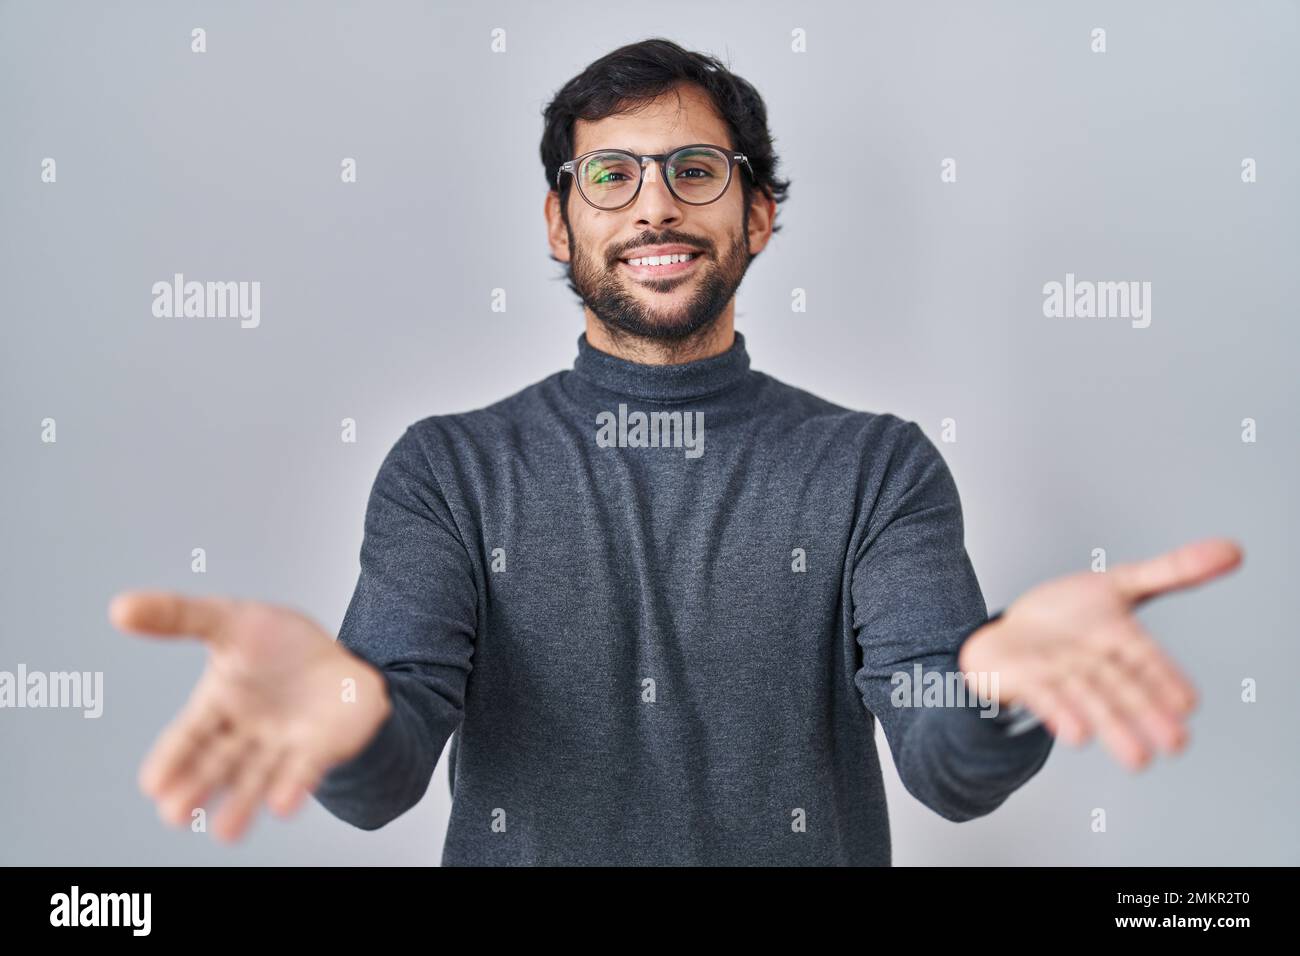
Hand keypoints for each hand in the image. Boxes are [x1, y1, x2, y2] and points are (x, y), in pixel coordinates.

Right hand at [108, 591, 390, 841]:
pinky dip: (293, 787)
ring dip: (242, 805)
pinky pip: (306, 770)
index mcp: (218, 706)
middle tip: (175, 814)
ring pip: (258, 779)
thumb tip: (118, 608)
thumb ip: (179, 616)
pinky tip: (281, 805)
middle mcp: (247, 734)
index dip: (172, 759)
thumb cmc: (279, 646)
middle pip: (217, 764)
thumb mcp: (229, 620)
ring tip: (226, 832)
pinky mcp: (322, 749)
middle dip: (198, 789)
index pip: (188, 736)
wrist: (341, 661)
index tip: (151, 785)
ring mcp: (284, 745)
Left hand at [957, 537, 1242, 769]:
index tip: (1189, 704)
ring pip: (1090, 702)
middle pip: (1125, 691)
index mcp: (1121, 643)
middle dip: (1148, 715)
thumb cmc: (1068, 616)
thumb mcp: (1118, 584)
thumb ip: (1173, 571)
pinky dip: (1060, 715)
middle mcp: (1095, 666)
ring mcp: (1061, 677)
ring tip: (1137, 760)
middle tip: (1176, 744)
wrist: (1008, 632)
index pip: (1149, 662)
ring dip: (1112, 728)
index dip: (1166, 680)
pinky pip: (1045, 699)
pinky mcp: (1028, 683)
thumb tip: (1233, 549)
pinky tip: (1077, 735)